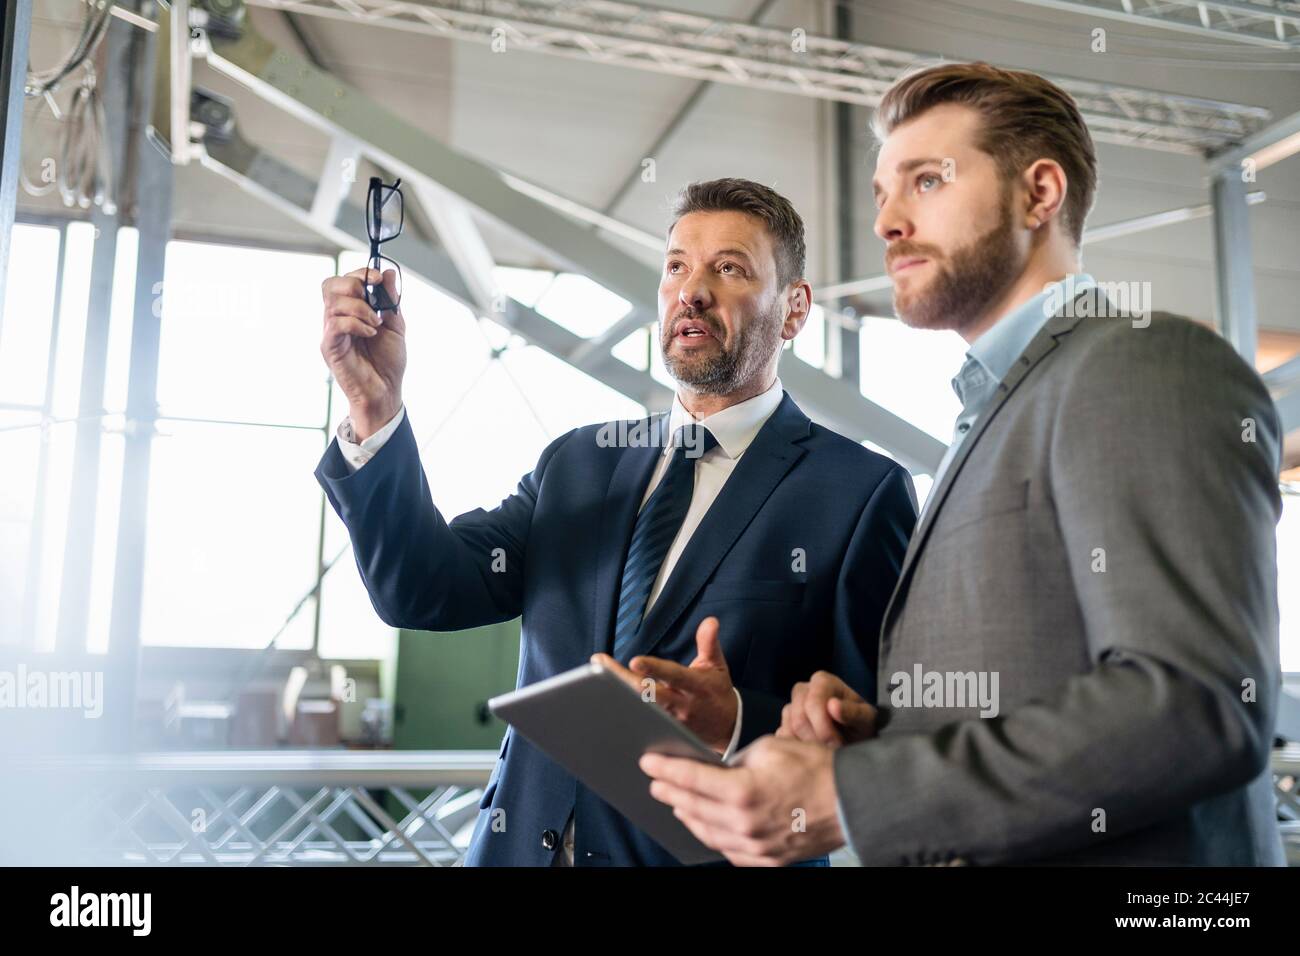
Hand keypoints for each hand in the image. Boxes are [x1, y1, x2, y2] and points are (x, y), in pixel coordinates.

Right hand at [320, 266, 406, 438]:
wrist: (386, 391)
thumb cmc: (388, 362)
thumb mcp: (395, 325)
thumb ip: (390, 300)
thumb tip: (389, 273)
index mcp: (350, 311)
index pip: (343, 280)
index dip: (360, 273)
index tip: (379, 278)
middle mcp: (336, 319)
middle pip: (329, 285)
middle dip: (353, 285)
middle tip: (372, 301)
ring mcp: (331, 333)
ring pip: (333, 302)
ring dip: (360, 308)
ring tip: (376, 324)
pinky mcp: (330, 347)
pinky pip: (335, 324)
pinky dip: (356, 323)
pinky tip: (370, 333)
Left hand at [592, 616, 737, 752]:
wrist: (728, 728)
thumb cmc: (716, 691)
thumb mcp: (717, 665)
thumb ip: (709, 642)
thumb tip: (710, 621)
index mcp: (695, 686)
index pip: (673, 675)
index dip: (654, 669)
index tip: (635, 661)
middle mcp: (682, 705)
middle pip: (649, 694)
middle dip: (623, 681)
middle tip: (600, 666)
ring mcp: (672, 722)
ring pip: (642, 711)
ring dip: (617, 697)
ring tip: (594, 683)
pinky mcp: (665, 734)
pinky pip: (641, 725)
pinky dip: (624, 715)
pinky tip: (603, 705)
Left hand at [639, 736, 843, 865]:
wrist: (853, 801)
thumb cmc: (815, 768)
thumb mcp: (771, 747)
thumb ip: (736, 760)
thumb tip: (715, 768)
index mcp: (743, 790)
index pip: (691, 779)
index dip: (666, 769)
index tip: (648, 761)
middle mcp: (744, 824)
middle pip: (693, 807)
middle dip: (671, 792)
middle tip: (655, 781)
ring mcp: (755, 847)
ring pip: (707, 833)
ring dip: (687, 816)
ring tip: (676, 803)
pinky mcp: (767, 860)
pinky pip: (729, 851)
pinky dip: (713, 837)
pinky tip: (705, 825)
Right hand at [777, 670, 876, 747]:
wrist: (855, 738)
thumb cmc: (861, 725)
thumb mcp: (866, 719)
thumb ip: (852, 712)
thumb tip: (832, 705)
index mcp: (822, 681)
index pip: (813, 704)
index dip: (824, 728)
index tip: (837, 744)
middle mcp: (803, 690)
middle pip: (798, 720)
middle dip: (816, 740)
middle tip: (833, 750)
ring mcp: (790, 707)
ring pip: (788, 731)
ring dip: (808, 746)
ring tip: (826, 749)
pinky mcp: (783, 724)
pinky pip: (783, 739)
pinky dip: (798, 749)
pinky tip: (814, 750)